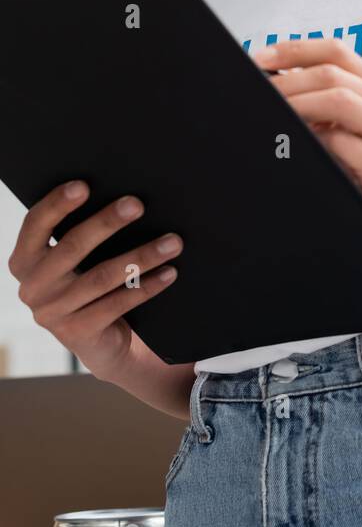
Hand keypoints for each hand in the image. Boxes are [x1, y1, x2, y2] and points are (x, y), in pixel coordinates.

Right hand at [7, 181, 183, 379]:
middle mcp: (31, 287)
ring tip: (172, 242)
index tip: (83, 185)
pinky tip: (169, 272)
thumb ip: (83, 235)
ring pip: (102, 277)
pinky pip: (117, 304)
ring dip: (141, 256)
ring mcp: (52, 313)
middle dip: (107, 223)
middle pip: (72, 247)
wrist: (100, 341)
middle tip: (137, 204)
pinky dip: (147, 286)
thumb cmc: (89, 282)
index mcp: (24, 260)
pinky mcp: (77, 334)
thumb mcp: (77, 261)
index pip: (36, 224)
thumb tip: (124, 200)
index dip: (57, 204)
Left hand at [251, 37, 361, 252]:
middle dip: (287, 80)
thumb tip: (272, 82)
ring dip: (297, 103)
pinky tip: (293, 145)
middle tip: (256, 90)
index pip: (336, 50)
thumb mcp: (344, 130)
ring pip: (339, 99)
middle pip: (332, 73)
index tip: (260, 57)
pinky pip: (339, 141)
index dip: (296, 49)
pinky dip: (311, 139)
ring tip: (270, 112)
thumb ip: (321, 103)